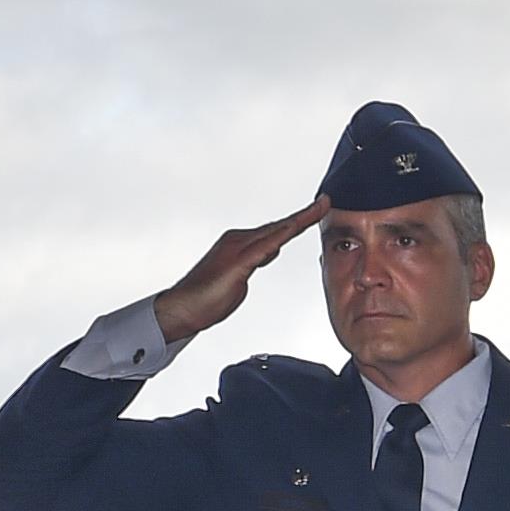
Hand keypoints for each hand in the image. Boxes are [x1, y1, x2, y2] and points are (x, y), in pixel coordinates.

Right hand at [150, 200, 327, 343]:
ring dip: (302, 218)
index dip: (298, 220)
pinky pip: (270, 243)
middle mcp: (240, 239)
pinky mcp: (240, 260)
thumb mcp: (240, 278)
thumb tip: (267, 254)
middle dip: (305, 214)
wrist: (182, 308)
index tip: (318, 210)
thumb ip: (254, 263)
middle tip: (326, 202)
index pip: (276, 231)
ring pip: (278, 230)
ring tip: (321, 207)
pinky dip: (288, 232)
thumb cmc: (206, 298)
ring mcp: (239, 247)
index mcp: (241, 244)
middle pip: (281, 226)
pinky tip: (300, 225)